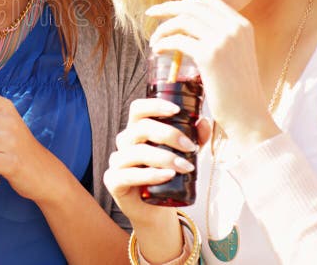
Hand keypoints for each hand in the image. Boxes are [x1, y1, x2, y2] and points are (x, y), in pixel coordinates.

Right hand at [103, 98, 198, 226]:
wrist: (155, 210)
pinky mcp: (113, 180)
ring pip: (137, 152)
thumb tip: (202, 122)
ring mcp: (117, 161)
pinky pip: (129, 174)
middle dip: (168, 134)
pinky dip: (151, 174)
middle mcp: (124, 143)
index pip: (138, 108)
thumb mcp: (183, 155)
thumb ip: (193, 138)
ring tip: (186, 167)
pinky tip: (168, 175)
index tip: (177, 110)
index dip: (155, 105)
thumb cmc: (166, 177)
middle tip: (190, 147)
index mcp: (137, 130)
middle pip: (140, 128)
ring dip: (164, 157)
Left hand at [146, 0, 276, 141]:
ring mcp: (223, 40)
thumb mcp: (234, 55)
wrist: (248, 115)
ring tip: (154, 41)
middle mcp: (234, 28)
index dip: (184, 1)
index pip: (208, 0)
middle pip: (192, 6)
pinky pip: (177, 40)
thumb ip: (218, 37)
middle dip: (167, 7)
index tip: (167, 8)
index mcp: (242, 25)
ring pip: (182, 21)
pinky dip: (163, 43)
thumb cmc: (236, 89)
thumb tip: (188, 24)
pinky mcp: (210, 56)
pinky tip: (158, 51)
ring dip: (163, 28)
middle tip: (150, 14)